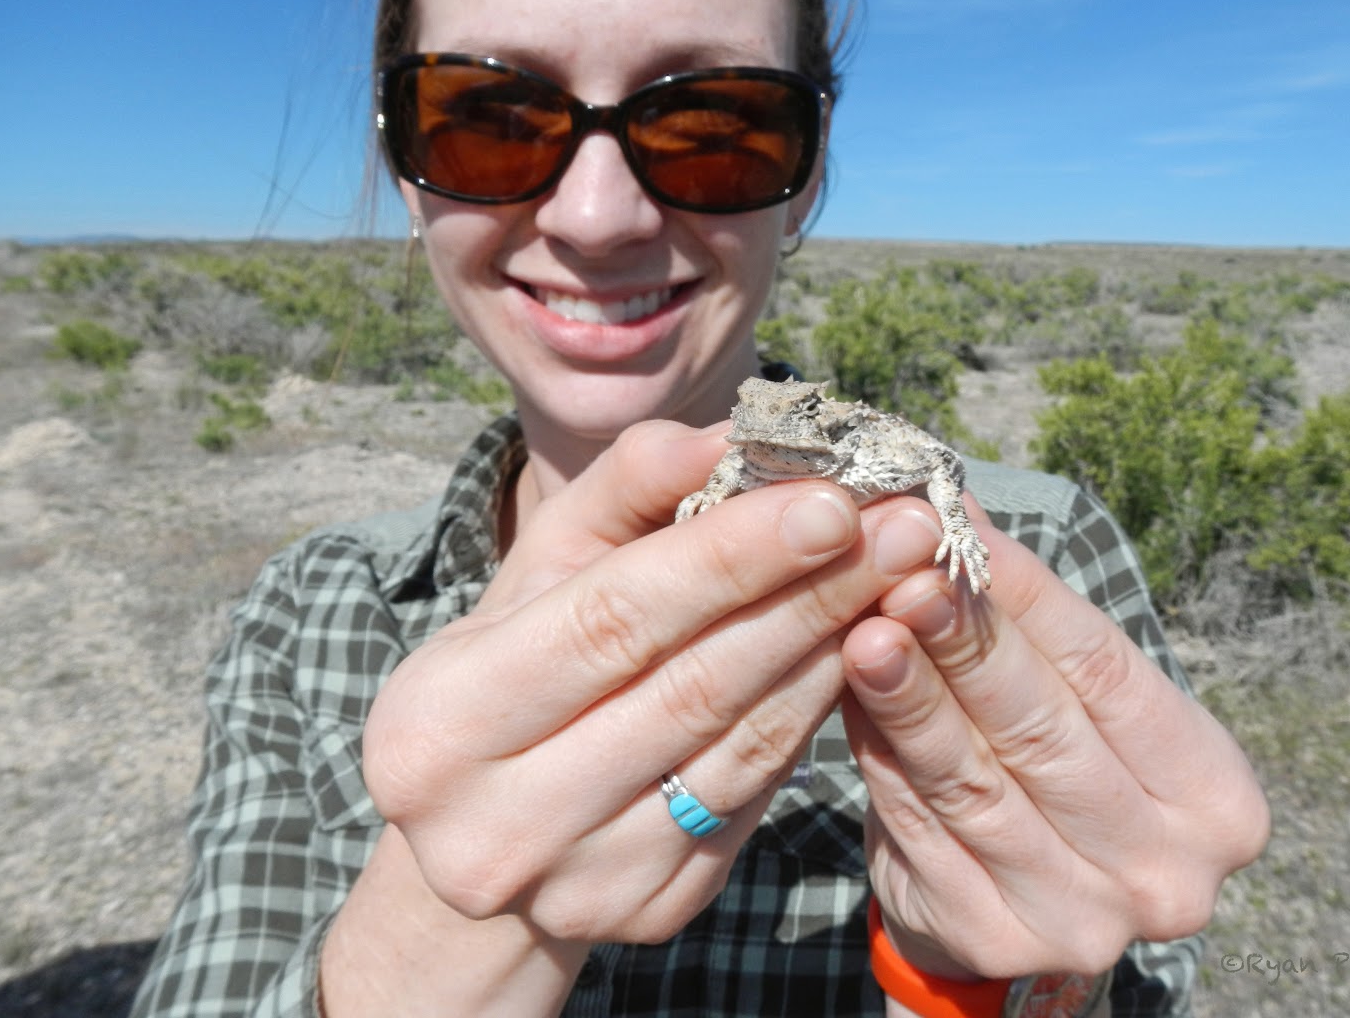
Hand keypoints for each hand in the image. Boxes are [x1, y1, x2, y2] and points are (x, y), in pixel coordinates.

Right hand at [360, 420, 947, 946]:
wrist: (480, 834)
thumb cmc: (515, 671)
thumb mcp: (538, 574)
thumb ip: (621, 495)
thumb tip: (716, 439)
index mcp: (444, 720)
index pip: (613, 617)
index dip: (730, 557)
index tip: (831, 501)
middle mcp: (499, 820)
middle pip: (691, 685)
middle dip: (810, 595)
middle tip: (905, 528)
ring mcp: (580, 878)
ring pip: (741, 745)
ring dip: (834, 650)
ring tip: (902, 578)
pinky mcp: (650, 909)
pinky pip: (757, 793)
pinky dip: (813, 711)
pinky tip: (862, 648)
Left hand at [840, 496, 1268, 981]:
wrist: (1024, 896)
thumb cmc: (1058, 768)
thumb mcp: (1073, 699)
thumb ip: (1023, 621)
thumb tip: (954, 510)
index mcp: (1215, 798)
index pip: (1107, 672)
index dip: (1026, 599)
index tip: (957, 532)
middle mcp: (1166, 872)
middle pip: (1044, 732)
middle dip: (965, 645)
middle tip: (903, 577)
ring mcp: (1083, 919)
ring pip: (973, 783)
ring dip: (910, 699)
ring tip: (862, 631)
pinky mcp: (994, 941)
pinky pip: (920, 831)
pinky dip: (880, 757)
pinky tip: (845, 699)